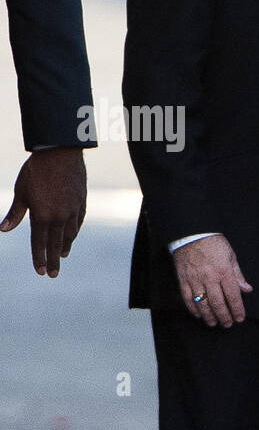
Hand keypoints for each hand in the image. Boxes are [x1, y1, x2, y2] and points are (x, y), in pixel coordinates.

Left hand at [1, 148, 87, 276]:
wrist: (60, 154)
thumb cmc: (36, 171)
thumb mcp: (22, 192)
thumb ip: (16, 213)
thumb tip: (4, 229)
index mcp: (42, 216)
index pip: (39, 243)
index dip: (39, 258)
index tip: (41, 272)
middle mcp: (59, 217)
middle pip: (55, 244)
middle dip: (53, 261)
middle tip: (53, 275)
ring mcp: (72, 211)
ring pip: (69, 234)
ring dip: (64, 246)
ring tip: (62, 255)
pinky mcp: (81, 203)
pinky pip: (78, 222)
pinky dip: (74, 231)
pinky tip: (72, 235)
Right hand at [172, 234, 251, 326]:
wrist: (191, 233)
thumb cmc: (213, 243)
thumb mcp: (230, 256)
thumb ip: (238, 275)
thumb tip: (247, 289)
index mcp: (223, 271)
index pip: (233, 295)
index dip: (237, 309)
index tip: (240, 318)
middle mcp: (209, 278)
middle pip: (217, 303)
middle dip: (224, 316)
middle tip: (228, 324)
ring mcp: (195, 280)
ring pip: (202, 303)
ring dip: (209, 316)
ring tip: (213, 323)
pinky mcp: (183, 280)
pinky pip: (187, 298)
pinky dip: (193, 308)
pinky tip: (198, 314)